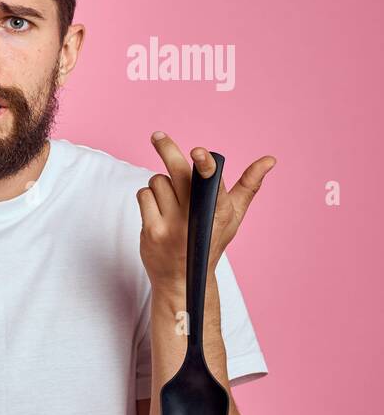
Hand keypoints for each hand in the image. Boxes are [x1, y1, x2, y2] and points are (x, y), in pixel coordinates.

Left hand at [137, 131, 275, 289]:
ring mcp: (172, 226)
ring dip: (162, 185)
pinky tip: (158, 211)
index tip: (198, 153)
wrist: (183, 280)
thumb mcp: (234, 216)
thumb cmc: (211, 241)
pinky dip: (149, 197)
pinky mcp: (152, 232)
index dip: (205, 166)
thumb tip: (270, 159)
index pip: (212, 183)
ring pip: (158, 181)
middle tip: (157, 135)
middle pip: (179, 173)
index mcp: (221, 211)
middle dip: (167, 150)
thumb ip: (248, 185)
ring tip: (171, 201)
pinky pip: (144, 196)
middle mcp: (197, 218)